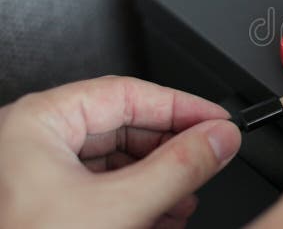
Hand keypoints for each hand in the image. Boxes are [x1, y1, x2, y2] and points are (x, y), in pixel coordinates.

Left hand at [0, 76, 240, 227]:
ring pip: (118, 160)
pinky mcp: (48, 205)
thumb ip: (179, 168)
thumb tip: (218, 138)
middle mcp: (36, 142)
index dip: (182, 106)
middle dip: (173, 149)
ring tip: (190, 195)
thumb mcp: (119, 207)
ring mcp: (40, 175)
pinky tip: (166, 216)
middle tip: (211, 156)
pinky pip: (104, 188)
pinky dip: (140, 199)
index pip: (129, 94)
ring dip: (161, 179)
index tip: (216, 120)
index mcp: (40, 123)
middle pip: (125, 127)